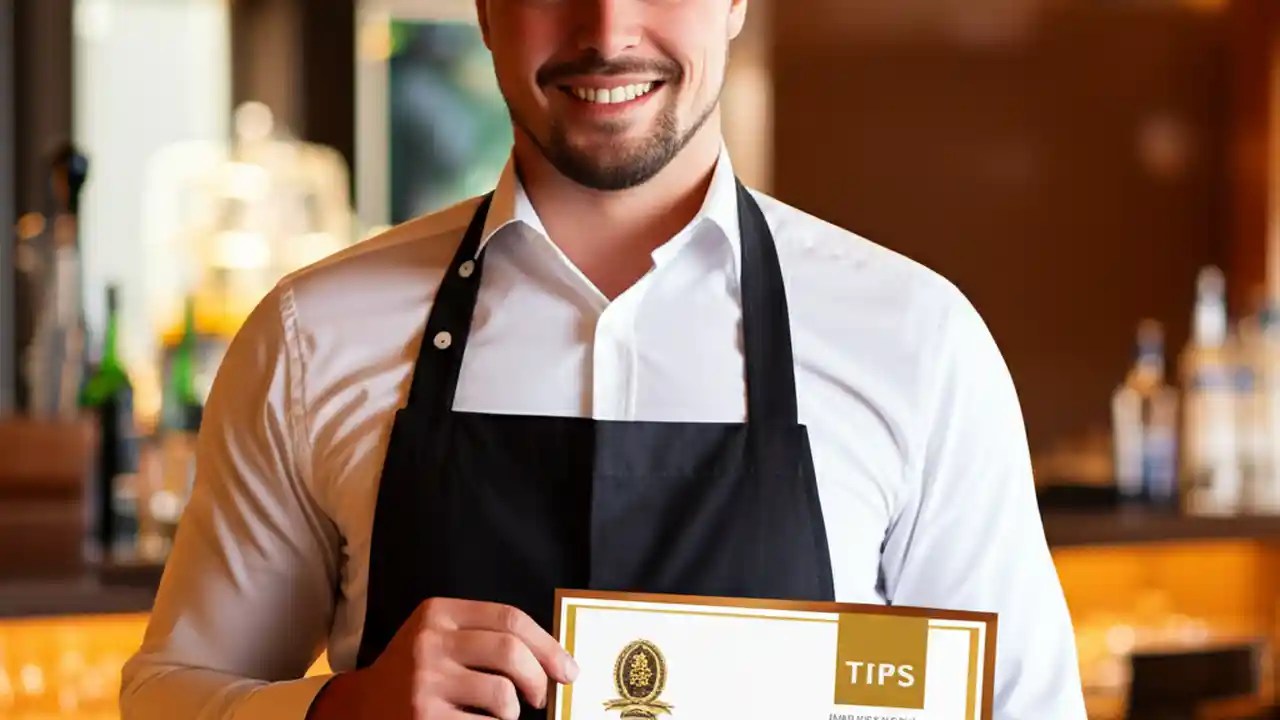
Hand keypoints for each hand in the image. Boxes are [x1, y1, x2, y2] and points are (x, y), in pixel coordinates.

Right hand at [307, 598, 578, 719]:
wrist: (359, 709)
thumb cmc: (417, 674)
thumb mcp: (440, 639)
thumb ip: (486, 638)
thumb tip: (556, 662)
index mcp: (437, 613)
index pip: (508, 618)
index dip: (547, 645)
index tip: (568, 669)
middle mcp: (428, 642)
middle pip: (510, 652)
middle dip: (539, 678)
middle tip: (541, 696)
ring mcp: (424, 682)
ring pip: (501, 694)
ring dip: (512, 712)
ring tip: (500, 714)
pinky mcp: (423, 717)